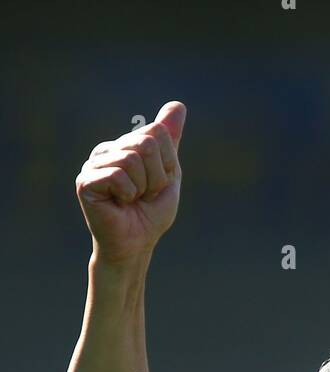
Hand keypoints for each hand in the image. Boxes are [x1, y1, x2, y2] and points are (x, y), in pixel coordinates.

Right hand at [75, 102, 186, 263]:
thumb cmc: (150, 214)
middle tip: (143, 196)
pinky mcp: (86, 181)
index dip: (166, 165)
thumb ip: (169, 141)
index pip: (156, 132)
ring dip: (142, 188)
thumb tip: (178, 104)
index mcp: (124, 145)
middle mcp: (106, 150)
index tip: (155, 185)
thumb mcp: (168, 174)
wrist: (135, 245)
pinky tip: (119, 205)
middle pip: (146, 143)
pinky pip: (119, 175)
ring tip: (132, 201)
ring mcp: (93, 164)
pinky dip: (128, 194)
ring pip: (133, 159)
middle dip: (155, 177)